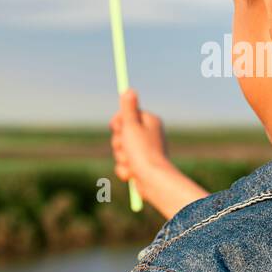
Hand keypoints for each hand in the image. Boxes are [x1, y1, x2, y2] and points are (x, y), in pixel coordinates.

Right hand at [110, 89, 208, 218]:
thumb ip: (128, 109)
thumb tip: (129, 90)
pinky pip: (123, 165)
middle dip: (118, 143)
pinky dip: (125, 170)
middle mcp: (148, 135)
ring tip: (131, 163)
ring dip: (121, 158)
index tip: (118, 128)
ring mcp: (144, 152)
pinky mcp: (140, 166)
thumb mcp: (132, 126)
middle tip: (126, 148)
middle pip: (121, 134)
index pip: (126, 116)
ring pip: (120, 151)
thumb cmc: (143, 151)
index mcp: (149, 122)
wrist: (153, 181)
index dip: (119, 123)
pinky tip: (132, 174)